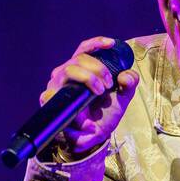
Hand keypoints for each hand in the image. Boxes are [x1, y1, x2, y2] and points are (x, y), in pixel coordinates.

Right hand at [40, 36, 139, 159]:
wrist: (94, 136)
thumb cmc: (105, 112)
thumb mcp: (122, 97)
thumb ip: (129, 83)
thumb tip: (125, 75)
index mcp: (82, 69)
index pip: (84, 50)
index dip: (96, 43)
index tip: (111, 44)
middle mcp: (67, 74)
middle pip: (78, 59)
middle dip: (97, 68)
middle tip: (108, 84)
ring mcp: (57, 86)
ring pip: (67, 71)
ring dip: (86, 78)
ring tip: (100, 92)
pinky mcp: (51, 101)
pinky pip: (50, 93)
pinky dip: (66, 96)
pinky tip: (78, 106)